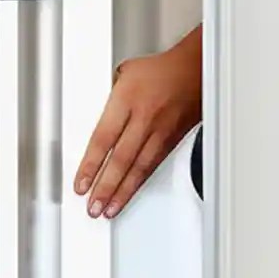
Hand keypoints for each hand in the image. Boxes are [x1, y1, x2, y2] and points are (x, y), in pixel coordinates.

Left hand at [73, 27, 201, 218]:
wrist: (196, 69)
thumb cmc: (160, 69)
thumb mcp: (125, 74)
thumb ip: (108, 99)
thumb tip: (93, 115)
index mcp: (127, 99)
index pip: (103, 139)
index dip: (90, 165)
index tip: (81, 184)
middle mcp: (145, 117)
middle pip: (121, 159)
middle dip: (105, 187)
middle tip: (93, 206)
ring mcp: (160, 131)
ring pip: (139, 168)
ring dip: (122, 192)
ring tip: (108, 209)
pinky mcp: (172, 140)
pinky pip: (153, 165)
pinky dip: (139, 183)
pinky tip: (129, 194)